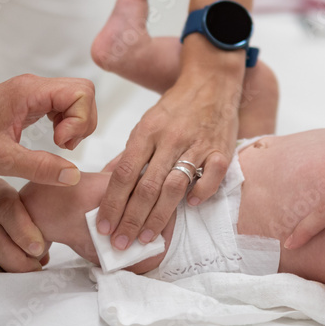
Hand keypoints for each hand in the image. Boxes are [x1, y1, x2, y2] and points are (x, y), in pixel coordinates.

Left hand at [0, 74, 96, 185]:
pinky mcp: (23, 107)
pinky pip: (58, 109)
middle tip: (63, 146)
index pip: (81, 92)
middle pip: (82, 93)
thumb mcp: (0, 159)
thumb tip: (73, 175)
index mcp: (28, 91)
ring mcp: (28, 96)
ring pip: (73, 101)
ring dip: (74, 124)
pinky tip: (48, 144)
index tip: (60, 143)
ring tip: (56, 147)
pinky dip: (63, 126)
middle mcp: (31, 88)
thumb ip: (40, 167)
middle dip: (82, 121)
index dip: (80, 120)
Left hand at [97, 42, 243, 250]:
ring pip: (175, 185)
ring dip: (159, 216)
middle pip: (146, 186)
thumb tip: (110, 182)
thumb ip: (131, 153)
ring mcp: (197, 144)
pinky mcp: (221, 148)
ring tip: (148, 238)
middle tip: (122, 244)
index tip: (103, 226)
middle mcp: (170, 139)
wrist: (211, 81)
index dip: (112, 203)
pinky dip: (202, 192)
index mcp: (147, 132)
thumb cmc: (176, 106)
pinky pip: (212, 175)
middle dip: (131, 219)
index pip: (123, 173)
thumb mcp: (147, 123)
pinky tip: (191, 206)